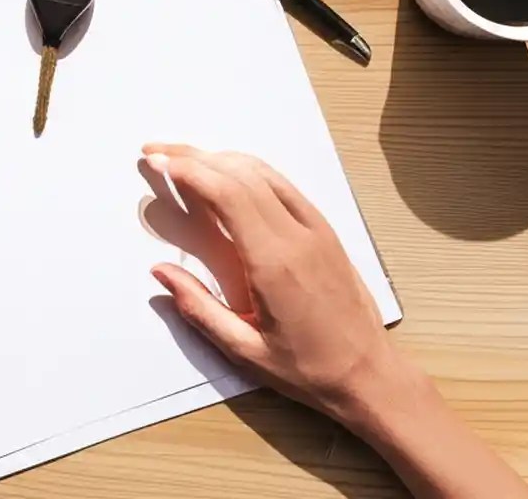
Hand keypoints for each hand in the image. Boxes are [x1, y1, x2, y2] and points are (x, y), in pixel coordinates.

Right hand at [144, 144, 394, 420]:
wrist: (369, 373)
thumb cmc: (310, 369)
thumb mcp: (244, 349)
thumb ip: (199, 308)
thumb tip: (162, 273)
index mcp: (275, 263)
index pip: (227, 194)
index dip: (189, 171)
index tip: (158, 163)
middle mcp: (298, 236)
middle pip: (240, 175)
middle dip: (194, 157)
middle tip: (158, 153)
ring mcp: (316, 229)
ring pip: (264, 174)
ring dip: (221, 159)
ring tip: (185, 159)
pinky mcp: (326, 232)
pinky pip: (284, 186)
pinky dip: (250, 171)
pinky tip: (229, 174)